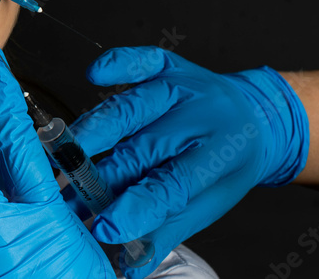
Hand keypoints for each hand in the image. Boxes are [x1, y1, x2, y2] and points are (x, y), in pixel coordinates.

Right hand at [69, 47, 309, 277]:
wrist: (256, 118)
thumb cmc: (225, 165)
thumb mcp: (208, 202)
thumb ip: (165, 230)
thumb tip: (128, 265)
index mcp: (220, 155)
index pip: (172, 184)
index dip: (136, 206)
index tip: (105, 227)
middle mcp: (203, 117)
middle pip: (143, 147)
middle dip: (101, 175)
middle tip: (68, 196)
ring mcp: (185, 86)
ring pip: (133, 106)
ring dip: (93, 131)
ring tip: (62, 158)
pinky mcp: (169, 65)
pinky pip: (142, 60)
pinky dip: (118, 64)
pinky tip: (95, 74)